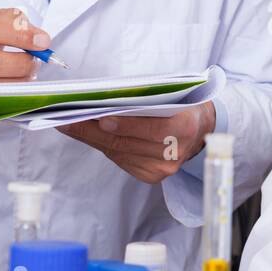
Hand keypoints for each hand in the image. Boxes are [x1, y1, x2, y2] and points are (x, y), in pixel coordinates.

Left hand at [57, 102, 215, 184]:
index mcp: (186, 127)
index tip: (98, 117)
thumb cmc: (184, 105)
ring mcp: (164, 169)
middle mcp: (175, 153)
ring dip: (92, 139)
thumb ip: (148, 98)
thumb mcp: (175, 94)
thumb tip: (108, 100)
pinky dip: (105, 147)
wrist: (204, 129)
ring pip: (119, 152)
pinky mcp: (153, 176)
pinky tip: (89, 135)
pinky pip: (122, 160)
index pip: (152, 128)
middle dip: (93, 131)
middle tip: (67, 119)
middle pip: (127, 142)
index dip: (124, 124)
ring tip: (70, 125)